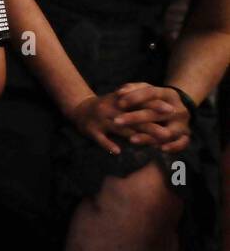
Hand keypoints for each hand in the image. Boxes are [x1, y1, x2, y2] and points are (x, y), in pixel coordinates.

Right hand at [65, 85, 188, 155]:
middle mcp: (110, 108)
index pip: (139, 101)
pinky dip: (108, 144)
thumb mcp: (120, 99)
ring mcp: (100, 119)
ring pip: (120, 128)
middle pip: (133, 117)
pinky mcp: (91, 130)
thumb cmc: (105, 106)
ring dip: (135, 136)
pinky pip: (100, 138)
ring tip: (150, 144)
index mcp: (119, 99)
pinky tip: (118, 151)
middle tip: (167, 133)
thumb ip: (137, 101)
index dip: (155, 105)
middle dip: (151, 126)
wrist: (78, 108)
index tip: (171, 110)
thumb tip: (163, 105)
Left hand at [109, 82, 190, 152]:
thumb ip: (133, 88)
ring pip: (168, 132)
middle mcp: (178, 109)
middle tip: (116, 121)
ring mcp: (183, 123)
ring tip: (131, 139)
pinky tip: (160, 148)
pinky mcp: (186, 135)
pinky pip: (183, 143)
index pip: (152, 93)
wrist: (178, 108)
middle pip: (156, 114)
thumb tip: (120, 92)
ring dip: (149, 136)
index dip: (135, 97)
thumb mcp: (146, 89)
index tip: (119, 103)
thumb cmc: (155, 99)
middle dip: (135, 118)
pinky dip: (174, 147)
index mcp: (168, 94)